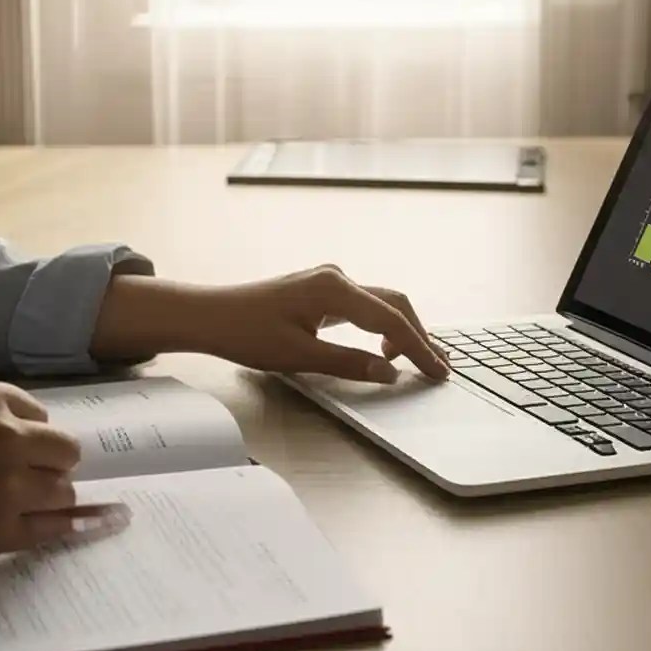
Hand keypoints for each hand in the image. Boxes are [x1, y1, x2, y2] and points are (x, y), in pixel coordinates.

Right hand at [0, 381, 128, 578]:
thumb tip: (25, 429)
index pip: (40, 414)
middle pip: (65, 450)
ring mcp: (4, 484)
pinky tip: (64, 527)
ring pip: (64, 490)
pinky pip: (53, 529)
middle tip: (26, 479)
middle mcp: (2, 435)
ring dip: (48, 498)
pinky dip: (61, 529)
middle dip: (49, 465)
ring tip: (17, 505)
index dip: (31, 435)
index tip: (24, 449)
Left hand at [191, 265, 450, 382]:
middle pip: (394, 304)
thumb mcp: (300, 357)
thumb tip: (389, 372)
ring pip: (382, 302)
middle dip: (420, 336)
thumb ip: (349, 364)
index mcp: (335, 290)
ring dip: (404, 330)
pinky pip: (364, 304)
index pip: (392, 320)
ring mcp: (329, 280)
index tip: (438, 372)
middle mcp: (337, 277)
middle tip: (439, 368)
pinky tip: (386, 346)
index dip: (420, 348)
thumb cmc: (246, 333)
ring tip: (421, 360)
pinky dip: (382, 324)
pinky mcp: (322, 288)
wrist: (210, 315)